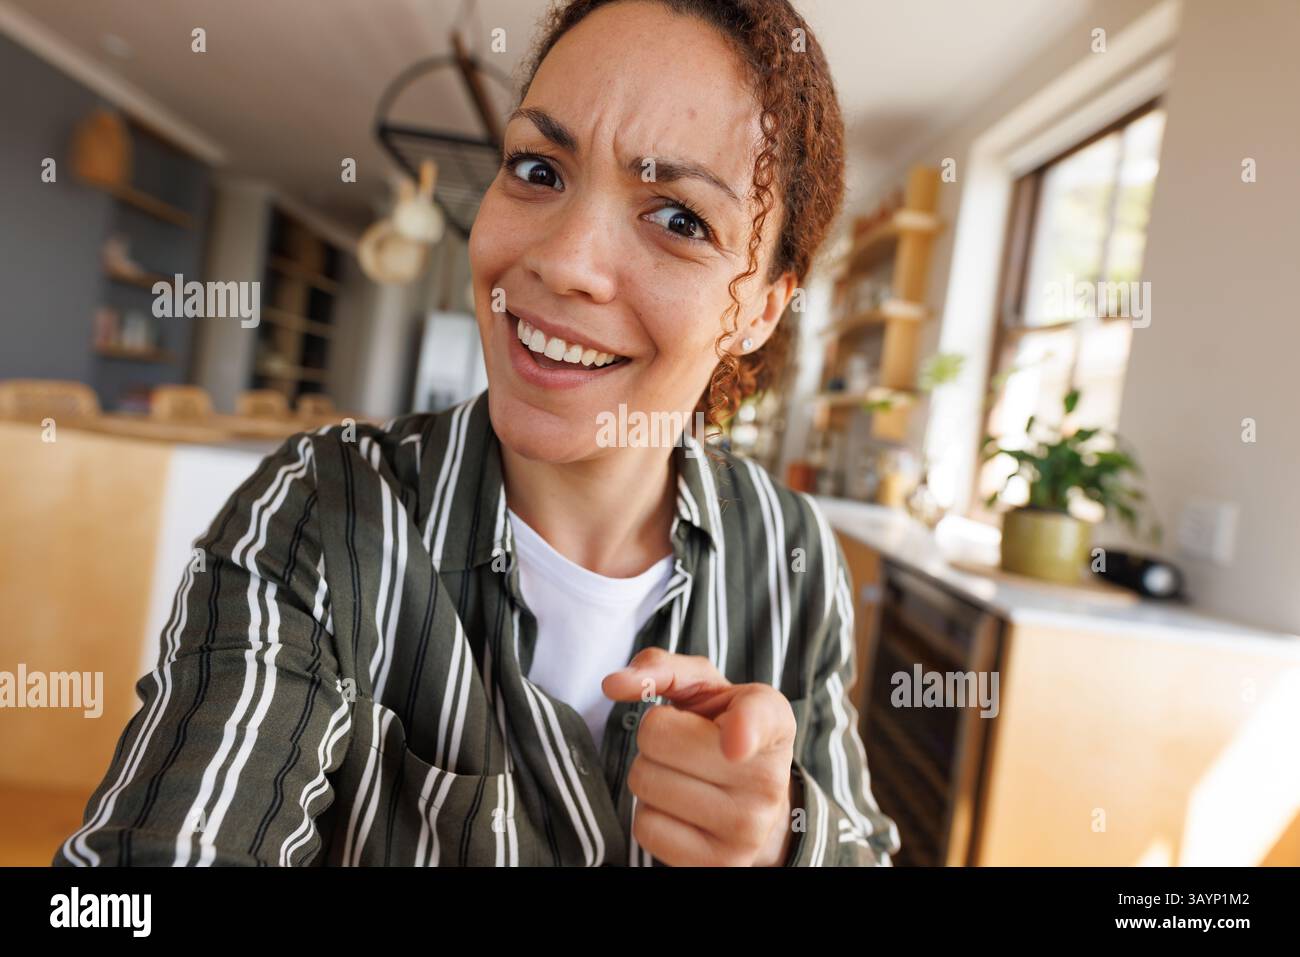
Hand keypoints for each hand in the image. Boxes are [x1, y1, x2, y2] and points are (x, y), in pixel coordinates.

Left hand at [602, 647, 797, 865]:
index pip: (755, 722)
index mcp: (772, 719)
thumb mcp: (702, 688)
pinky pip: (646, 828)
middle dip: (654, 736)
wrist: (754, 800)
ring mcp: (747, 828)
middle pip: (656, 739)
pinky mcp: (719, 864)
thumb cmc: (719, 728)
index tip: (733, 744)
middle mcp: (768, 777)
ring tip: (683, 775)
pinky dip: (650, 814)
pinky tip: (680, 809)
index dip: (742, 730)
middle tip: (685, 746)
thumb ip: (661, 669)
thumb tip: (612, 684)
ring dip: (649, 773)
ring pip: (646, 784)